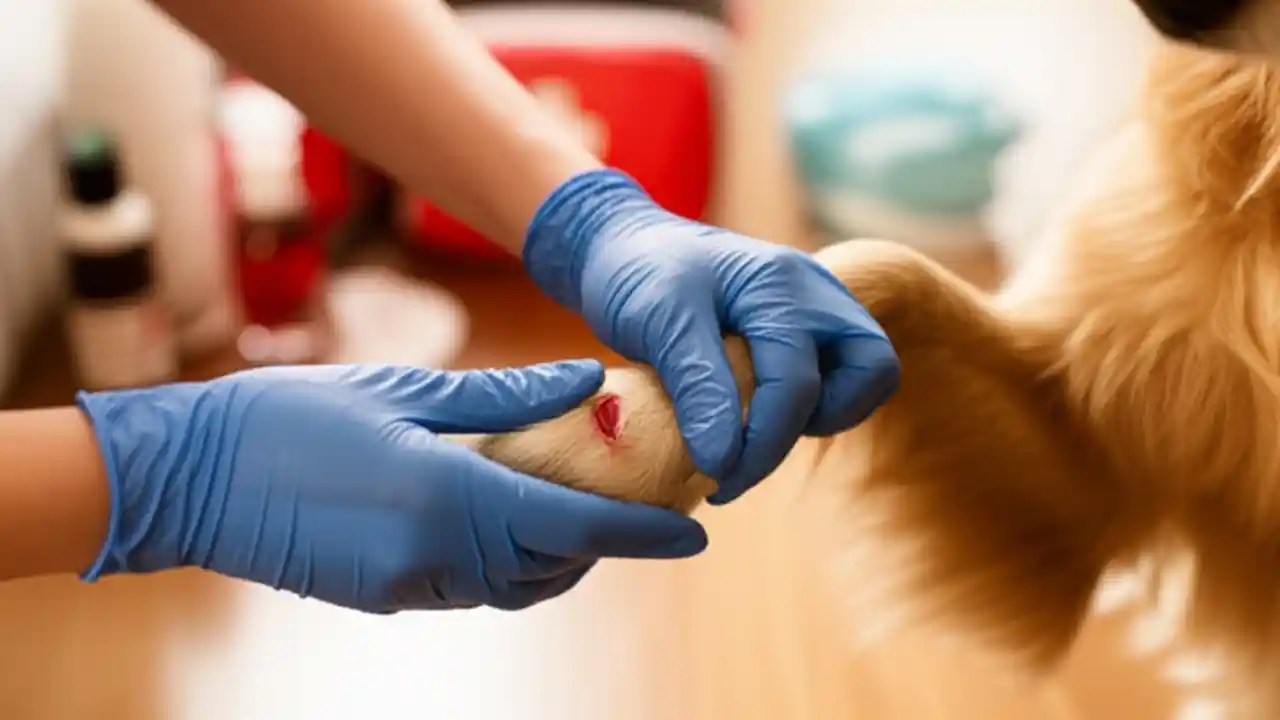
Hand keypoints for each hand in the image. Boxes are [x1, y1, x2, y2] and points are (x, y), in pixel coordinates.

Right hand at [75, 362, 705, 612]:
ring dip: (557, 554)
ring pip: (516, 585)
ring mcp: (407, 586)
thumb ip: (505, 397)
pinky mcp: (384, 596)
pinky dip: (507, 560)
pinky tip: (505, 513)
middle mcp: (437, 557)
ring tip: (577, 502)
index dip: (642, 533)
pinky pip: (470, 587)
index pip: (574, 525)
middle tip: (637, 500)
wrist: (190, 476)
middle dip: (603, 540)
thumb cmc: (293, 414)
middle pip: (554, 564)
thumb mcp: (405, 388)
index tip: (696, 534)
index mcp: (449, 497)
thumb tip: (587, 382)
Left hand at [525, 170, 899, 503]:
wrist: (622, 245)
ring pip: (867, 374)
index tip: (718, 478)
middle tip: (750, 448)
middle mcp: (815, 291)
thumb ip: (698, 389)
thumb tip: (726, 461)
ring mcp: (818, 306)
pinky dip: (811, 403)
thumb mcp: (659, 325)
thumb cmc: (636, 275)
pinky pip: (840, 373)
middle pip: (872, 370)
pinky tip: (758, 412)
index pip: (796, 383)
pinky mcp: (808, 327)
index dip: (762, 443)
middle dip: (815, 424)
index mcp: (779, 284)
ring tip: (757, 428)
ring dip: (822, 414)